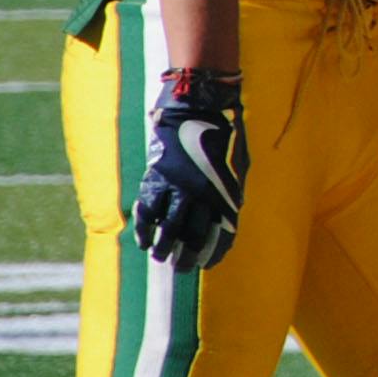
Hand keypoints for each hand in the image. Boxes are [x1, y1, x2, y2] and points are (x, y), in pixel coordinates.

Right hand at [131, 68, 249, 268]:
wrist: (198, 109)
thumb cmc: (222, 136)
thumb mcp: (235, 165)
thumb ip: (231, 190)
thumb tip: (229, 213)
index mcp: (226, 192)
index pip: (222, 232)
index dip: (215, 250)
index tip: (208, 263)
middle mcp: (203, 195)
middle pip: (194, 236)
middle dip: (188, 256)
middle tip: (182, 267)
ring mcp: (179, 188)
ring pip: (169, 228)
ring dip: (164, 247)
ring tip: (161, 258)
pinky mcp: (158, 179)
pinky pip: (148, 211)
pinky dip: (145, 228)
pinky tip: (142, 240)